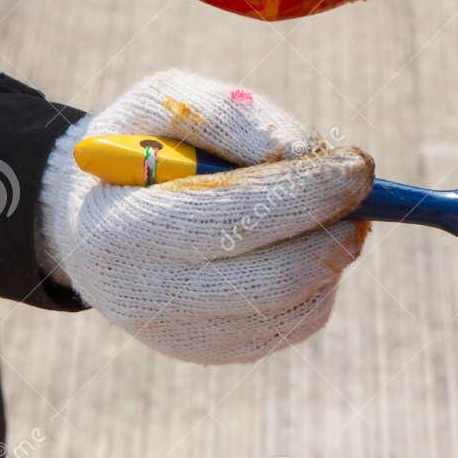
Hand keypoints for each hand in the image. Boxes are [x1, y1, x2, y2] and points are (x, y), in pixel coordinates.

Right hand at [38, 71, 374, 364]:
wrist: (93, 223)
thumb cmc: (139, 151)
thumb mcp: (163, 105)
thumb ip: (230, 116)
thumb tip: (305, 152)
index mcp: (125, 232)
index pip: (235, 219)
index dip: (309, 192)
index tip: (358, 165)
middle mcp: (152, 299)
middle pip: (276, 280)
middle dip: (334, 231)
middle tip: (363, 193)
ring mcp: (187, 338)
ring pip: (299, 303)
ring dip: (332, 251)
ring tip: (322, 209)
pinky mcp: (220, 352)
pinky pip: (301, 320)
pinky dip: (322, 277)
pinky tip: (298, 241)